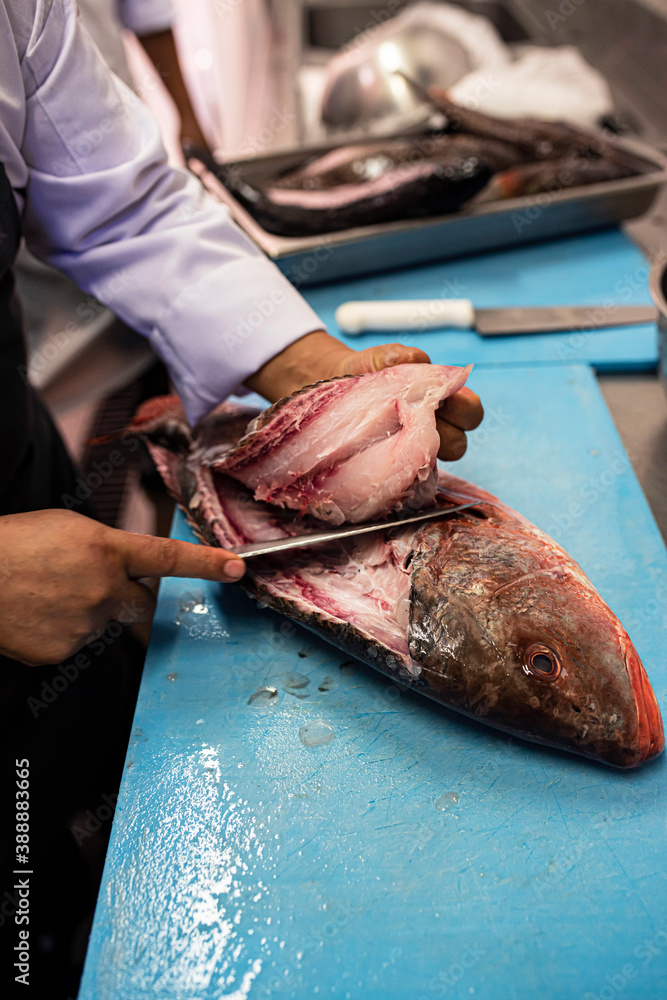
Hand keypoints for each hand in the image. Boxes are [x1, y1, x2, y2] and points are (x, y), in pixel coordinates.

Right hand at [0, 510, 244, 666]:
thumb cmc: (12, 544)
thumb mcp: (67, 528)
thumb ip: (106, 546)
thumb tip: (126, 565)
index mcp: (106, 550)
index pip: (169, 558)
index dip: (206, 563)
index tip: (237, 568)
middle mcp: (103, 589)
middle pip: (141, 602)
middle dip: (129, 595)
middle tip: (90, 582)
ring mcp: (84, 624)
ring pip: (103, 622)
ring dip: (85, 610)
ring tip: (44, 592)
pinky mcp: (62, 652)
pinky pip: (75, 642)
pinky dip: (60, 630)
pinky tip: (35, 613)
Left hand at [245, 331, 483, 459]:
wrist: (330, 387)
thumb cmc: (365, 372)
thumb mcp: (381, 359)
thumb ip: (401, 357)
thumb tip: (418, 361)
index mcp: (442, 400)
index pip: (472, 413)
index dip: (463, 410)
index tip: (440, 402)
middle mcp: (433, 429)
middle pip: (459, 444)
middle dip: (442, 435)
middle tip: (413, 422)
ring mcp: (412, 450)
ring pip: (432, 462)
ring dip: (416, 453)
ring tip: (391, 439)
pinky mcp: (392, 467)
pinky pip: (404, 478)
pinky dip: (395, 469)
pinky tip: (376, 457)